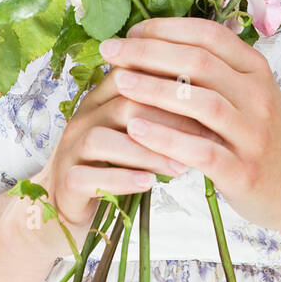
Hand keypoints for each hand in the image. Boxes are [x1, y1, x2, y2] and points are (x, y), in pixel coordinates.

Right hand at [32, 63, 221, 244]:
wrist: (65, 207)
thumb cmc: (113, 165)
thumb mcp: (137, 132)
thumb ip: (163, 111)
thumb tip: (215, 95)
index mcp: (105, 97)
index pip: (137, 74)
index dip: (175, 84)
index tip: (214, 98)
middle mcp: (86, 116)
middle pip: (124, 103)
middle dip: (168, 119)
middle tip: (206, 135)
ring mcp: (71, 149)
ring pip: (104, 140)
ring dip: (146, 151)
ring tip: (181, 166)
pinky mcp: (66, 182)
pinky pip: (88, 177)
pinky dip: (120, 179)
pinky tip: (148, 183)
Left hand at [99, 17, 280, 234]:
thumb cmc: (259, 134)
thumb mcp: (247, 93)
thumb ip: (212, 71)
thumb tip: (153, 44)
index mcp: (256, 69)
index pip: (208, 35)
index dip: (167, 29)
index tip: (132, 31)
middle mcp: (258, 96)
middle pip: (199, 63)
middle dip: (149, 52)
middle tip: (111, 51)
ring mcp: (253, 134)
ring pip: (201, 102)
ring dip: (154, 89)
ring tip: (118, 82)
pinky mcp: (243, 171)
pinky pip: (201, 150)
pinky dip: (165, 138)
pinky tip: (135, 130)